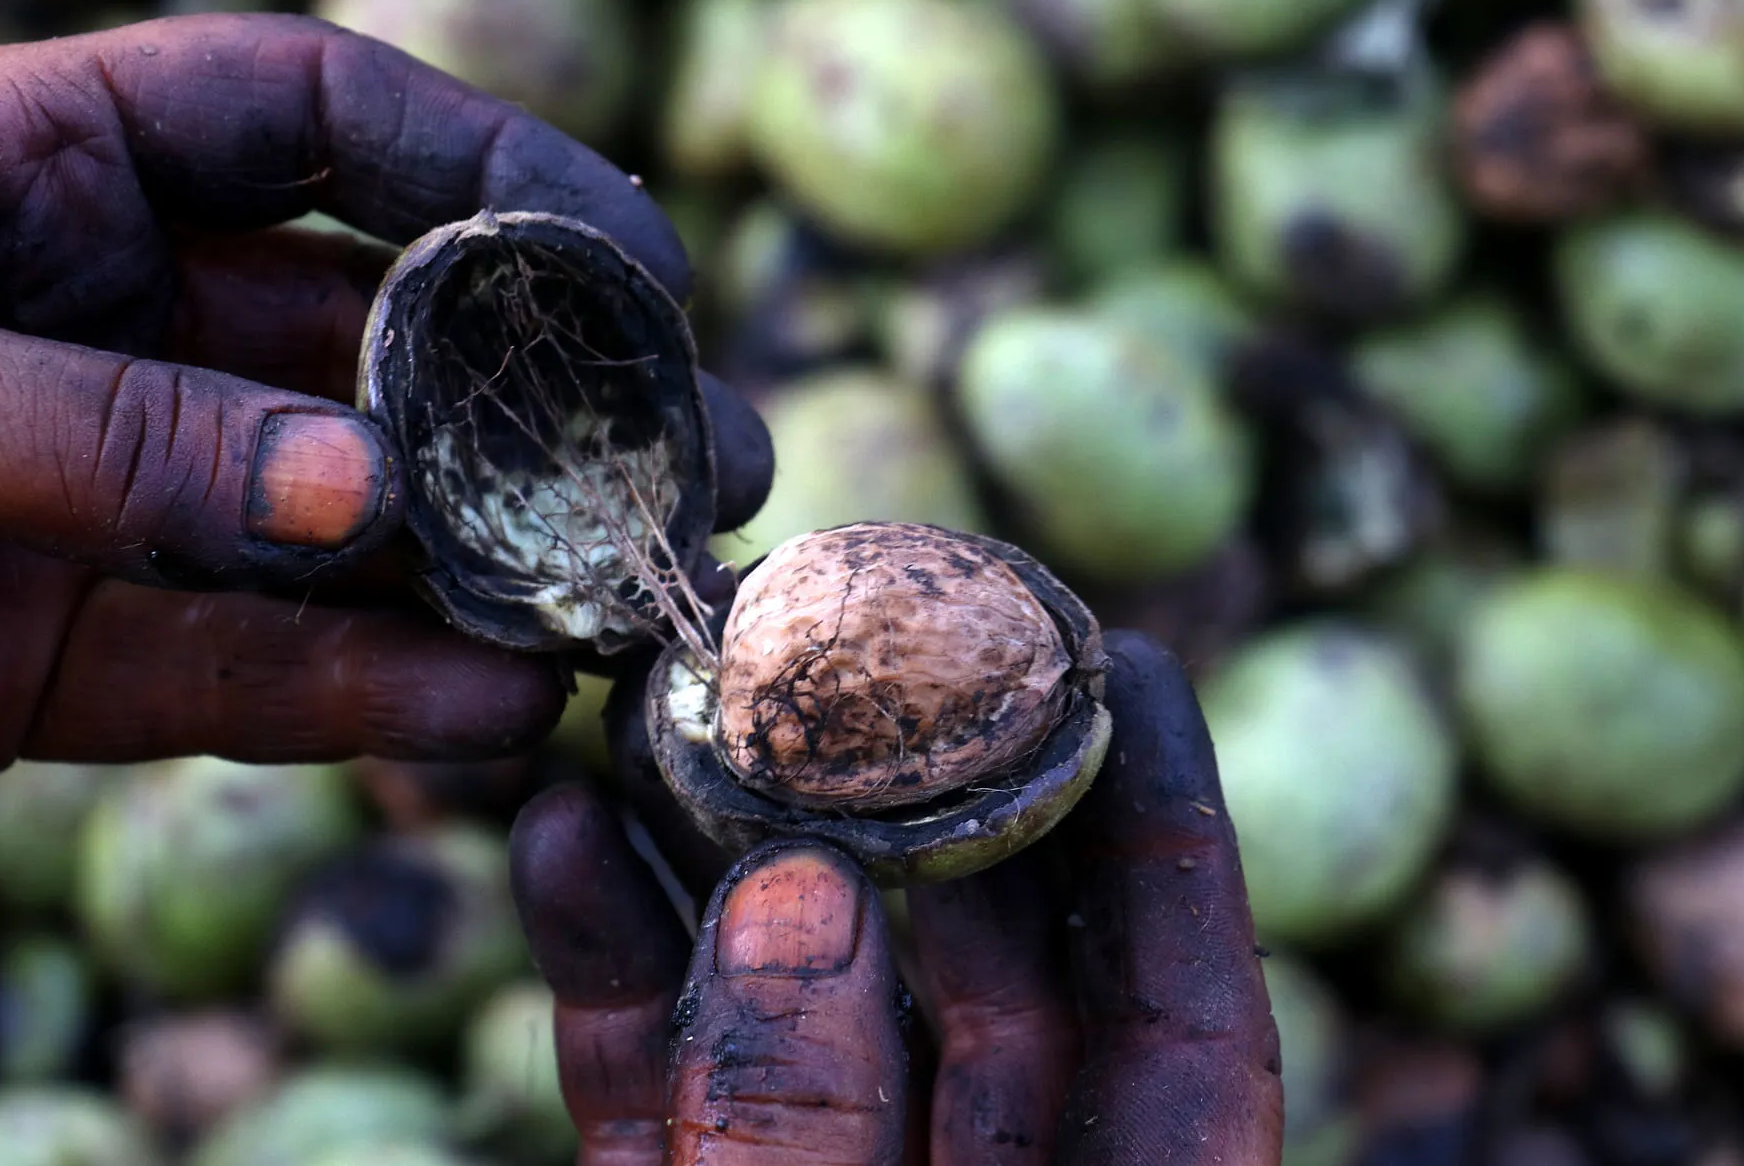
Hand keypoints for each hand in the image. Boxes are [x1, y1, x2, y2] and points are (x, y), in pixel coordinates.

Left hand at [0, 13, 773, 829]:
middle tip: (685, 458)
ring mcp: (76, 502)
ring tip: (615, 606)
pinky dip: (362, 696)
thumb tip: (365, 488)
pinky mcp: (43, 663)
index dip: (474, 163)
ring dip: (474, 567)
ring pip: (322, 525)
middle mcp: (73, 325)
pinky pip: (237, 672)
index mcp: (11, 172)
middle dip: (525, 394)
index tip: (626, 244)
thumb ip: (96, 431)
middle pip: (353, 338)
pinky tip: (488, 712)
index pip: (296, 117)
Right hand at [509, 631, 1285, 1165]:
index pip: (1180, 1028)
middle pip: (987, 970)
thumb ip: (811, 1132)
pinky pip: (650, 1076)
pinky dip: (608, 961)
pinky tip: (563, 830)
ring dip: (733, 845)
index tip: (1133, 660)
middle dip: (919, 793)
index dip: (1170, 842)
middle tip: (866, 628)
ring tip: (671, 691)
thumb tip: (797, 890)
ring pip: (800, 999)